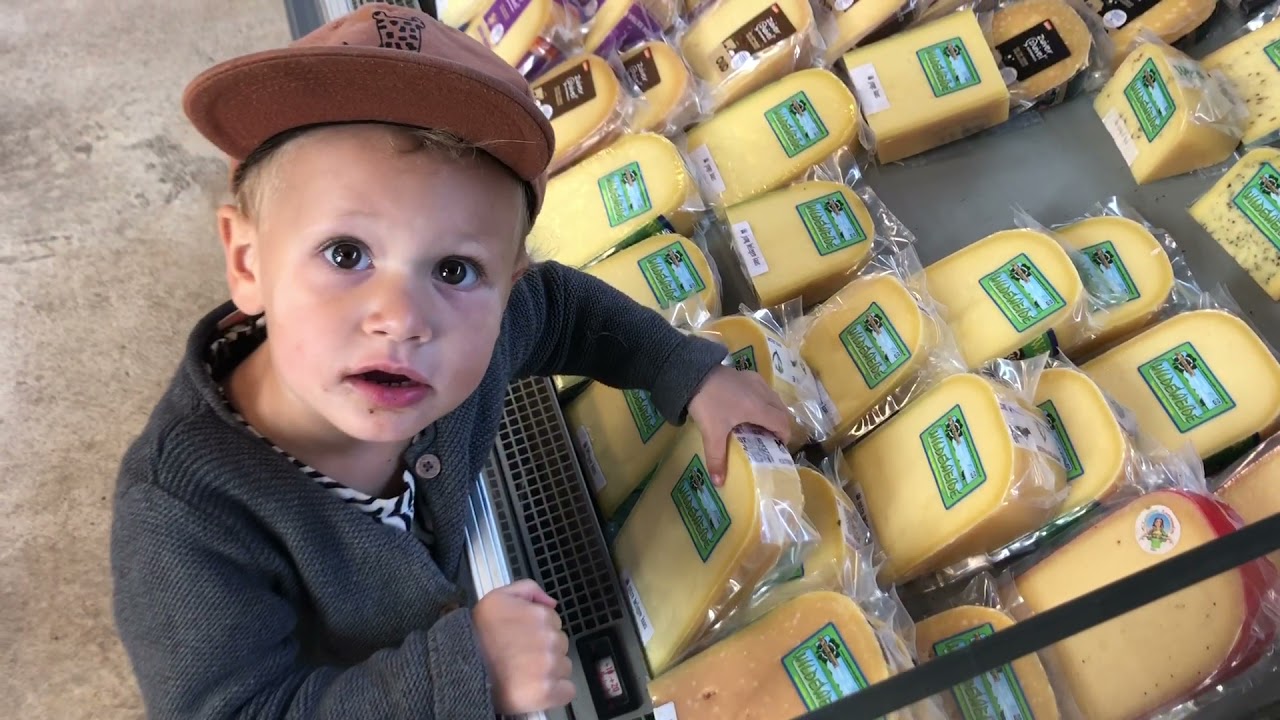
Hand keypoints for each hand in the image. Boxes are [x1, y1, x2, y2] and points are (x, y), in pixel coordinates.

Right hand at [473, 579, 574, 713]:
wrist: (462, 667)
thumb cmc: (477, 634)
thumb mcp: (498, 598)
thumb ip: (528, 589)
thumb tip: (551, 602)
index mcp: (541, 615)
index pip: (554, 623)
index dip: (538, 631)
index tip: (522, 639)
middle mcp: (549, 639)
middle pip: (560, 645)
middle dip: (545, 650)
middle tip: (521, 656)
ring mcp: (550, 666)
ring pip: (564, 667)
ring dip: (550, 670)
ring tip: (524, 672)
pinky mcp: (548, 692)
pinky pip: (567, 691)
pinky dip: (557, 692)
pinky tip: (537, 688)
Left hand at [687, 364, 793, 485]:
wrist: (693, 373)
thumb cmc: (707, 403)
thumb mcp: (712, 432)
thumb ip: (717, 458)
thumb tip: (719, 483)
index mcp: (759, 408)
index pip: (783, 424)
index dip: (784, 437)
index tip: (777, 448)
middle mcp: (763, 394)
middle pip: (782, 411)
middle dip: (780, 426)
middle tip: (768, 440)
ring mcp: (756, 381)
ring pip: (774, 400)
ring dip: (773, 413)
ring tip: (759, 426)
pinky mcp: (747, 374)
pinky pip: (764, 391)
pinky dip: (764, 402)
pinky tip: (748, 409)